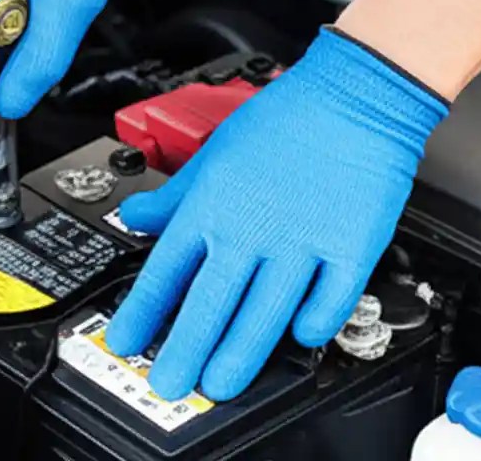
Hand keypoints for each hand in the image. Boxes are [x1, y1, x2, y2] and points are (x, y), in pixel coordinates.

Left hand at [105, 29, 447, 400]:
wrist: (355, 95)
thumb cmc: (284, 120)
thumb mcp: (212, 153)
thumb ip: (174, 196)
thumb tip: (137, 218)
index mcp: (212, 204)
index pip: (166, 269)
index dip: (143, 311)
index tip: (126, 341)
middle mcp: (252, 227)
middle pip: (210, 302)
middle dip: (185, 349)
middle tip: (170, 384)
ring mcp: (302, 240)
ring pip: (265, 311)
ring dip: (240, 353)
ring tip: (221, 383)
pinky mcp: (350, 247)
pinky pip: (330, 298)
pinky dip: (314, 322)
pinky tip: (302, 337)